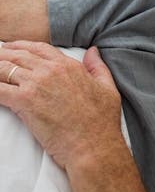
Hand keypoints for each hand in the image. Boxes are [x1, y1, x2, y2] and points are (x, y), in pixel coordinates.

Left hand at [0, 41, 122, 170]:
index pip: (38, 48)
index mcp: (68, 65)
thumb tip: (93, 51)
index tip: (11, 48)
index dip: (21, 46)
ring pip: (5, 69)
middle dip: (2, 55)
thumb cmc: (101, 122)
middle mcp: (50, 70)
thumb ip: (97, 67)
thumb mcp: (107, 88)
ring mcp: (36, 84)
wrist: (93, 145)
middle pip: (18, 56)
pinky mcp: (24, 101)